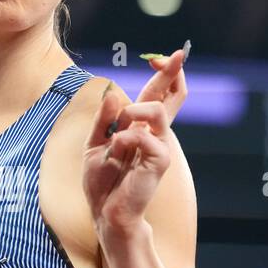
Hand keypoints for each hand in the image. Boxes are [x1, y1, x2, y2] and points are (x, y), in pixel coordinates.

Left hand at [83, 48, 188, 234]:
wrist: (105, 211)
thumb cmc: (102, 181)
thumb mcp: (94, 143)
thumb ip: (104, 119)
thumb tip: (114, 93)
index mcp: (138, 127)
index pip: (157, 95)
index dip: (163, 75)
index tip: (159, 58)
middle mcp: (153, 134)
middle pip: (170, 96)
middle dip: (171, 72)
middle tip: (172, 55)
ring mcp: (159, 147)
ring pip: (157, 111)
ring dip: (134, 112)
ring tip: (118, 132)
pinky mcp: (160, 161)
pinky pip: (146, 137)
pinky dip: (126, 139)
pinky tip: (117, 150)